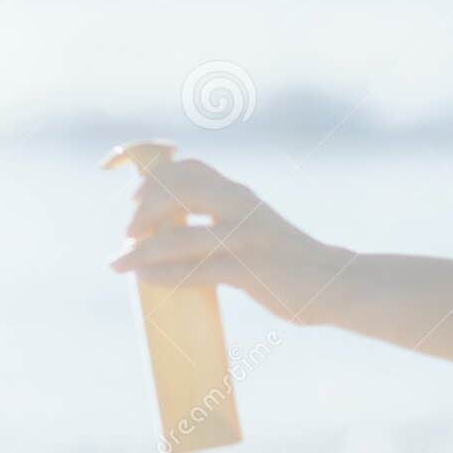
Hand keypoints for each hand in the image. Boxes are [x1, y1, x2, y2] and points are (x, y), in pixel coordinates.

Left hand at [107, 146, 349, 324]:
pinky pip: (194, 271)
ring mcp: (245, 238)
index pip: (189, 169)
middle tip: (127, 234)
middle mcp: (241, 207)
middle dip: (141, 211)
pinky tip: (145, 279)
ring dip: (140, 251)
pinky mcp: (249, 270)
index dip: (154, 177)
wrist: (333, 283)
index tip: (131, 199)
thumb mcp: (254, 224)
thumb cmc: (286, 259)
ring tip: (119, 264)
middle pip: (176, 192)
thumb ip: (222, 218)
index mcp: (240, 194)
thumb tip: (168, 231)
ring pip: (179, 237)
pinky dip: (162, 274)